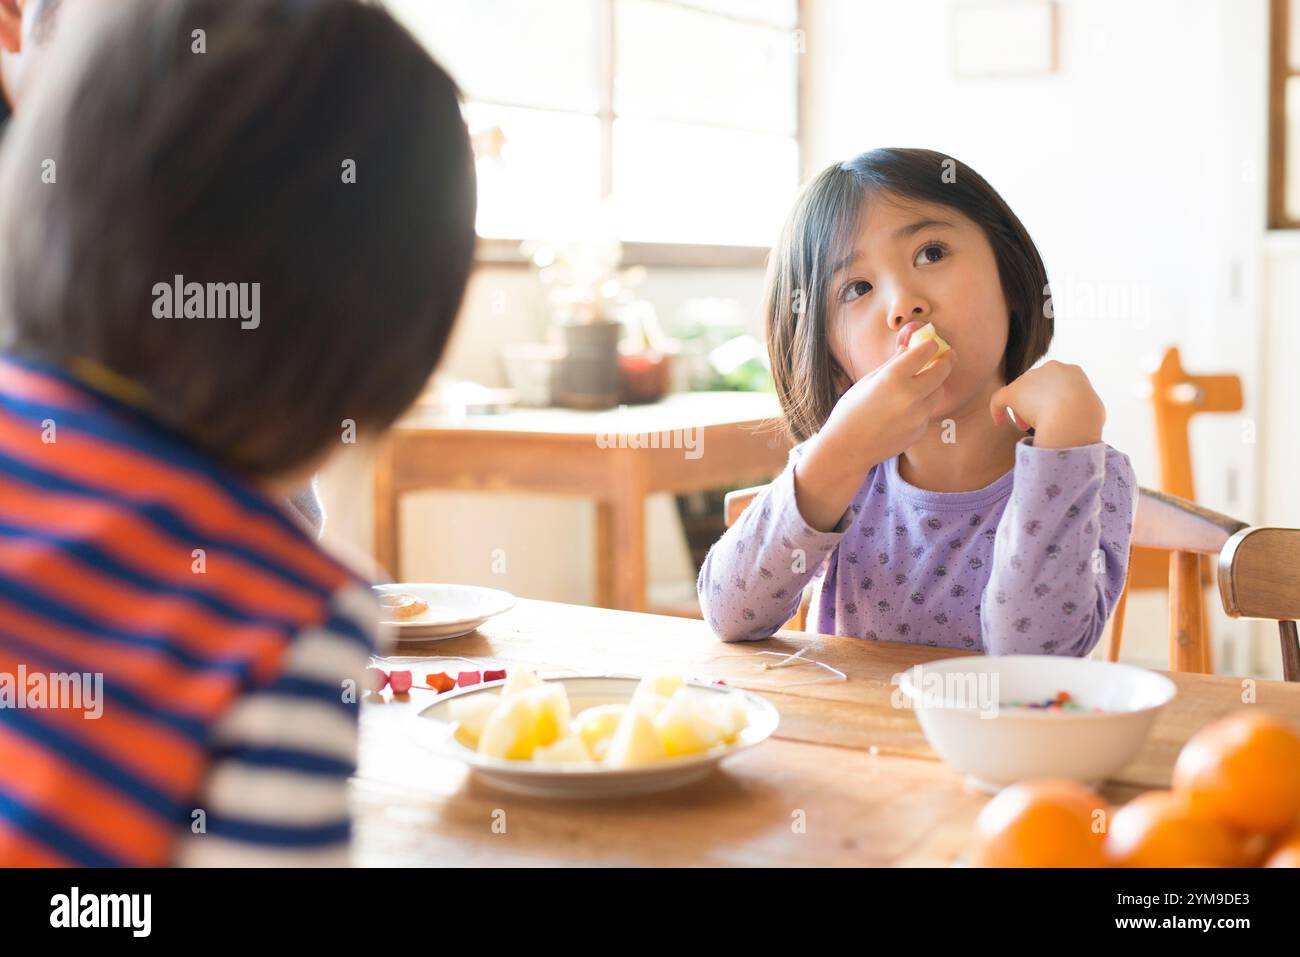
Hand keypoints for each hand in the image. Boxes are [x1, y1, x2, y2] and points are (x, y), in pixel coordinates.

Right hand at [792, 337, 955, 531]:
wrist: (848, 448)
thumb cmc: (851, 412)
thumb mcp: (867, 381)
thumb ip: (892, 364)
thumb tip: (908, 348)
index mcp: (893, 377)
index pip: (925, 352)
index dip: (929, 345)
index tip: (930, 344)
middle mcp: (910, 395)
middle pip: (942, 370)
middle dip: (945, 360)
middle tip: (948, 355)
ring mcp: (917, 415)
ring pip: (939, 392)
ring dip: (934, 385)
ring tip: (921, 385)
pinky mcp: (919, 430)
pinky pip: (928, 412)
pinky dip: (922, 406)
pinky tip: (904, 410)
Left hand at [989, 360, 1104, 448]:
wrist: (1073, 418)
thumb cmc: (1087, 418)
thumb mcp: (1093, 409)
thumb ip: (1083, 408)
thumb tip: (1080, 414)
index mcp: (1071, 372)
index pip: (1058, 382)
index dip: (1055, 398)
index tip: (1055, 414)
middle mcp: (1049, 369)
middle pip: (1038, 386)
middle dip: (1037, 403)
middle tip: (1038, 420)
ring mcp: (1030, 378)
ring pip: (1021, 393)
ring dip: (1021, 408)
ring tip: (1023, 426)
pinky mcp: (1013, 391)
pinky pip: (1000, 398)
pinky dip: (997, 409)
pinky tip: (999, 422)